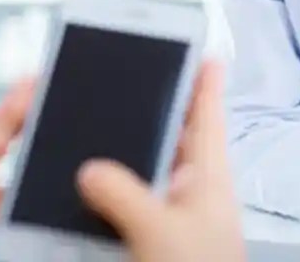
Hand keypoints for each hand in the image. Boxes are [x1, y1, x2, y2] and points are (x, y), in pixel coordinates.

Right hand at [77, 62, 244, 261]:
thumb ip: (123, 195)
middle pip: (176, 144)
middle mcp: (195, 198)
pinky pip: (133, 211)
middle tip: (139, 85)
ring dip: (129, 161)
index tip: (208, 56)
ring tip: (104, 135)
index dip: (207, 85)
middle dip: (157, 117)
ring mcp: (178, 223)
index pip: (209, 120)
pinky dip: (114, 199)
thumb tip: (91, 170)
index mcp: (209, 181)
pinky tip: (89, 194)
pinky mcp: (158, 246)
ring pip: (151, 179)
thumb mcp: (160, 233)